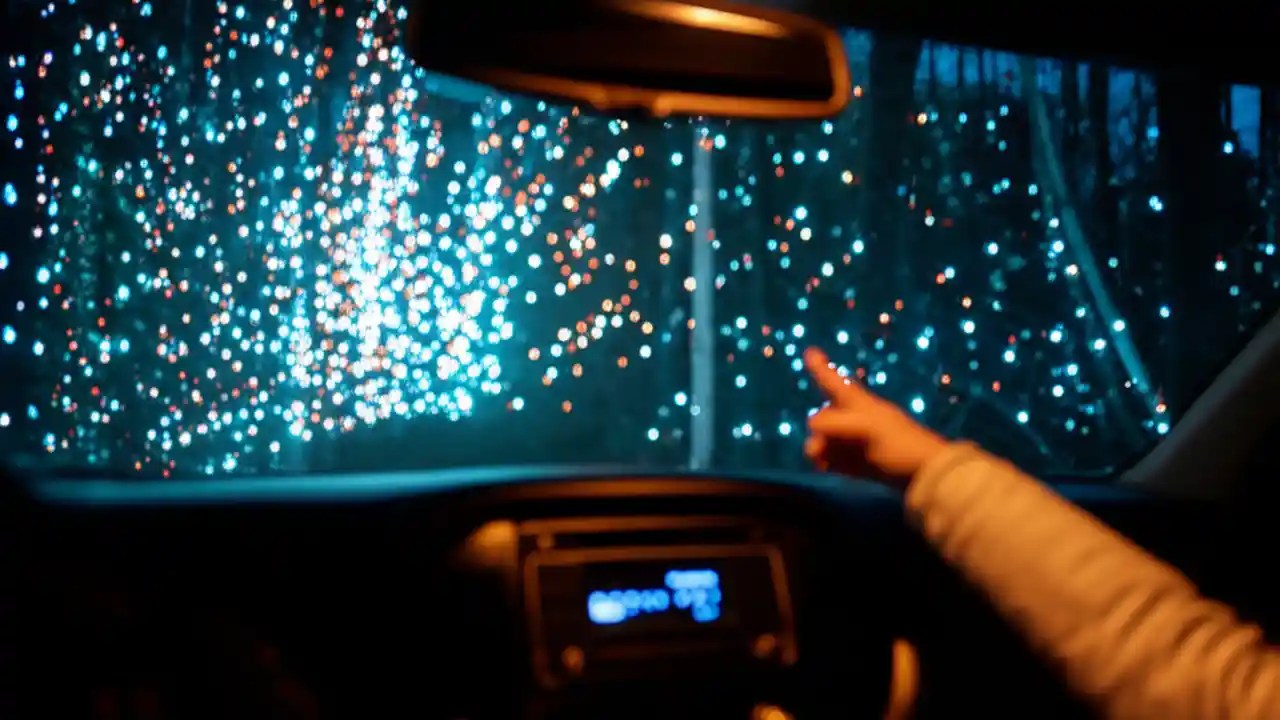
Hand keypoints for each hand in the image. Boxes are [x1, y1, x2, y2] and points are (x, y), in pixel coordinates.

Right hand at [803, 347, 948, 487]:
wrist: (924, 473)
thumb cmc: (897, 443)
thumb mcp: (865, 427)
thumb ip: (834, 423)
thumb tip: (812, 423)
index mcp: (859, 403)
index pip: (835, 381)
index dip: (821, 368)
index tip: (810, 351)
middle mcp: (855, 418)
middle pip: (825, 416)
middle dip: (818, 429)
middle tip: (817, 447)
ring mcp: (856, 441)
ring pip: (826, 439)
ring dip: (819, 447)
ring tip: (820, 460)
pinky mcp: (858, 462)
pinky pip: (833, 458)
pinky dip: (826, 461)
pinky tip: (826, 467)